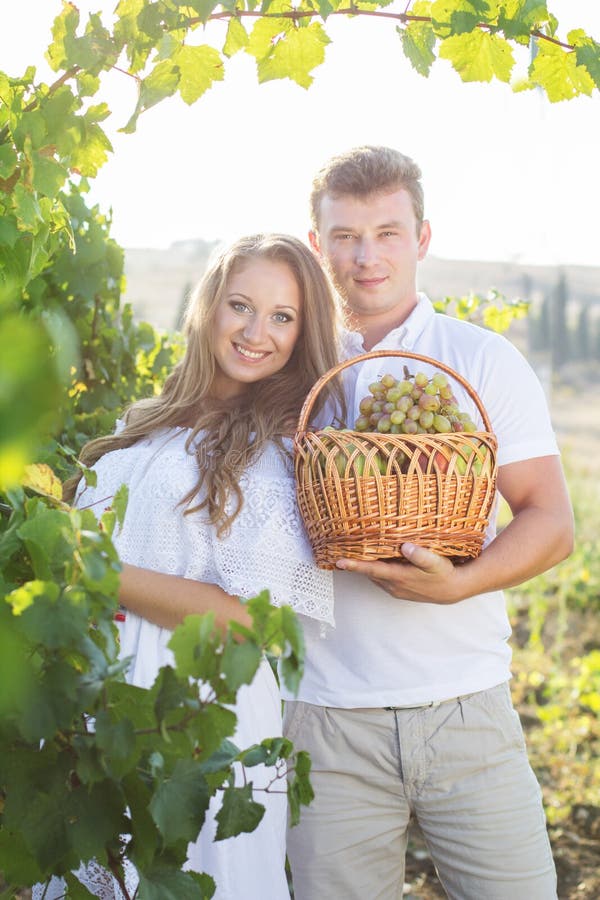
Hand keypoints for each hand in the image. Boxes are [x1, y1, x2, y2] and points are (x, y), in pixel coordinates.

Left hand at [335, 542, 464, 603]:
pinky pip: (381, 578)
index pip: (372, 569)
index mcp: (399, 577)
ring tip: (350, 555)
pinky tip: (372, 561)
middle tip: (338, 551)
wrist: (453, 590)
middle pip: (369, 573)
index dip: (355, 565)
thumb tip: (405, 547)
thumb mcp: (435, 562)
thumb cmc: (444, 573)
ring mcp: (395, 589)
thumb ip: (420, 555)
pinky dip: (373, 570)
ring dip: (363, 567)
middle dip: (354, 563)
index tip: (339, 561)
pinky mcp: (399, 589)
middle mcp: (394, 585)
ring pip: (374, 576)